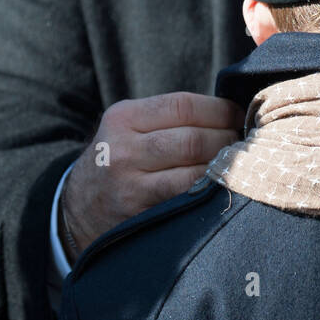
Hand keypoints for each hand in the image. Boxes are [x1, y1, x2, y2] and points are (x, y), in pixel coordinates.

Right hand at [60, 92, 242, 261]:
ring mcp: (129, 185)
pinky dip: (211, 189)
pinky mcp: (139, 213)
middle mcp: (122, 149)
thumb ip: (169, 117)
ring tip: (237, 164)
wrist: (76, 209)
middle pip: (193, 140)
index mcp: (123, 117)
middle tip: (244, 143)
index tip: (237, 115)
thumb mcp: (128, 127)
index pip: (183, 105)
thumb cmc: (119, 159)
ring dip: (225, 167)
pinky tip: (221, 186)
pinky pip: (187, 197)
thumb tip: (230, 112)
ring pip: (194, 170)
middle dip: (227, 139)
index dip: (219, 110)